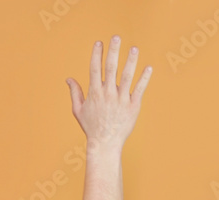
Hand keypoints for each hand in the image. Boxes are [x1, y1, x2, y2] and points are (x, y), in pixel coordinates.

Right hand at [65, 36, 151, 153]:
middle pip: (111, 68)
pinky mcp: (133, 107)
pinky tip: (149, 67)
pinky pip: (139, 89)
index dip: (97, 54)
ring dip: (131, 61)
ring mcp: (121, 100)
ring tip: (134, 49)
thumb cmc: (91, 127)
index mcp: (95, 94)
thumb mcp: (78, 110)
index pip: (95, 69)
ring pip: (127, 77)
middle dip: (113, 51)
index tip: (99, 43)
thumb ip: (75, 93)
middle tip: (116, 37)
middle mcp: (108, 94)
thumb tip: (69, 79)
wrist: (105, 144)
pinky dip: (144, 78)